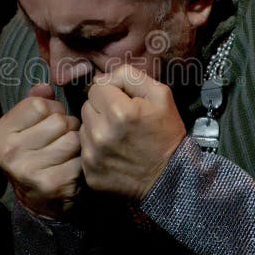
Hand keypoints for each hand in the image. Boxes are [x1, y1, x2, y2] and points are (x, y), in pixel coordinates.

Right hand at [0, 83, 81, 218]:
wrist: (37, 202)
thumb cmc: (34, 154)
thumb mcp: (25, 126)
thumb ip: (35, 102)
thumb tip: (45, 87)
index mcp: (0, 133)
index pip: (39, 104)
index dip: (52, 110)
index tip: (49, 123)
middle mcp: (9, 152)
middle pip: (59, 121)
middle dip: (67, 127)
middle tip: (61, 140)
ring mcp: (29, 171)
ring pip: (73, 139)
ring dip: (77, 144)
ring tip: (67, 154)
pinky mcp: (52, 185)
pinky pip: (81, 160)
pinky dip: (82, 163)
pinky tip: (72, 169)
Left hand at [80, 64, 185, 200]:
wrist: (171, 177)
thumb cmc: (166, 132)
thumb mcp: (160, 94)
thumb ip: (129, 76)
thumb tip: (100, 79)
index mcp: (119, 111)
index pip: (97, 87)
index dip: (112, 93)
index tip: (125, 104)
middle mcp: (101, 134)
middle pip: (86, 106)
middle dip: (102, 110)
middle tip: (121, 121)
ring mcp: (93, 156)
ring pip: (84, 128)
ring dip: (97, 128)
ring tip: (117, 137)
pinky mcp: (90, 173)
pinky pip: (84, 150)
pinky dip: (95, 149)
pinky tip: (113, 153)